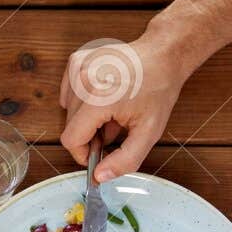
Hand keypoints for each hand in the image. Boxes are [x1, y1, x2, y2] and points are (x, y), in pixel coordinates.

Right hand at [59, 32, 189, 180]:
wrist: (163, 54)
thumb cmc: (158, 88)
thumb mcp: (149, 132)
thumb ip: (125, 160)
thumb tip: (99, 177)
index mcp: (99, 98)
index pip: (71, 139)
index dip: (83, 153)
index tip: (99, 152)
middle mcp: (83, 80)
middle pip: (70, 126)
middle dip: (89, 134)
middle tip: (113, 128)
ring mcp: (78, 68)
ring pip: (68, 112)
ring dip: (86, 118)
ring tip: (110, 110)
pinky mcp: (76, 61)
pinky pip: (68, 94)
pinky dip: (81, 101)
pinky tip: (101, 96)